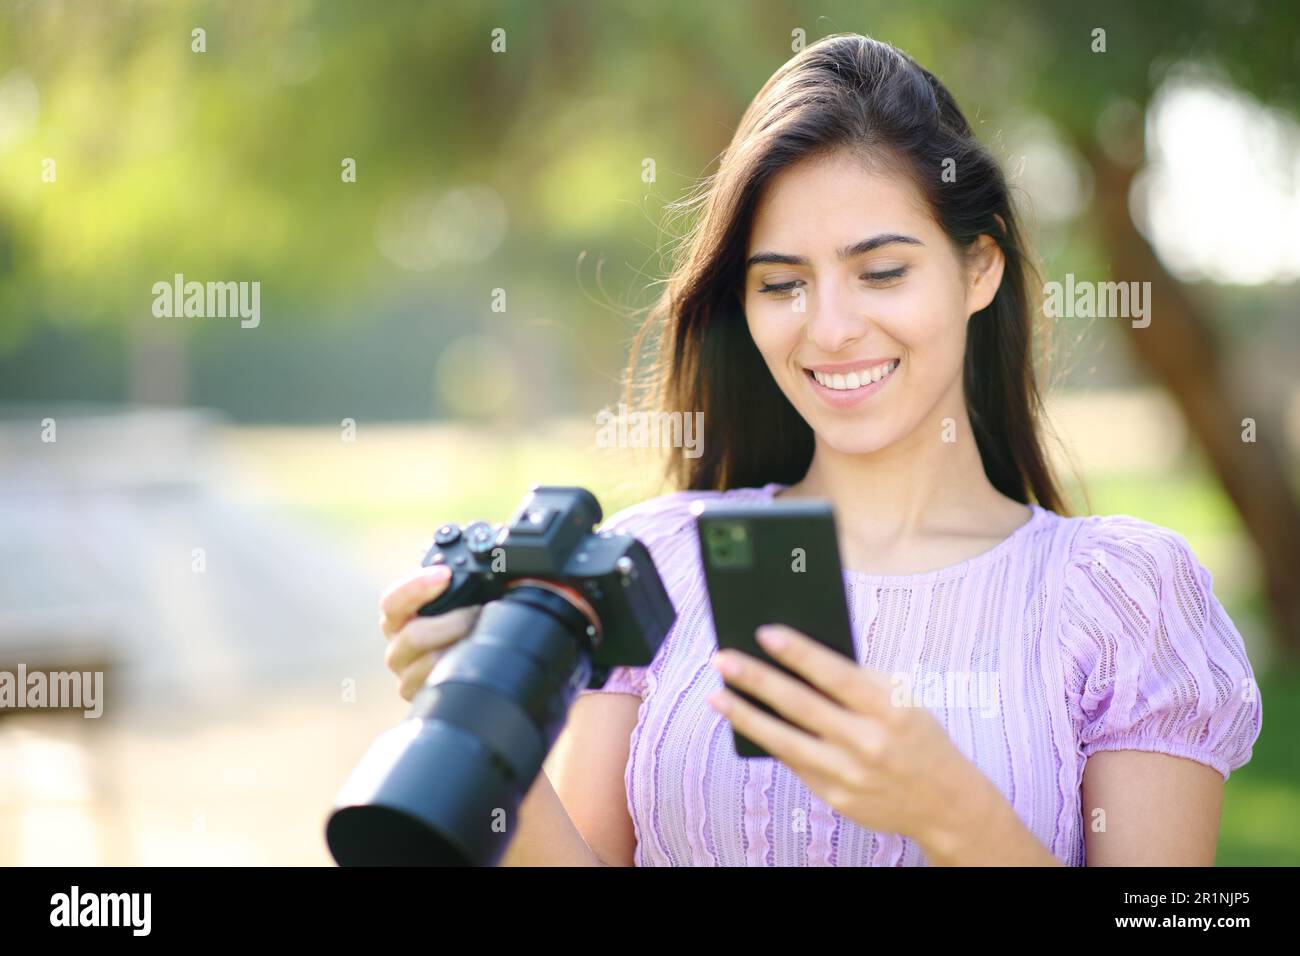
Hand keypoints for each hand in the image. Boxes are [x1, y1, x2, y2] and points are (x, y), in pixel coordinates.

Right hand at [379, 565, 481, 700]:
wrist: (476, 666)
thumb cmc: (466, 622)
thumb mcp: (459, 593)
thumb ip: (457, 574)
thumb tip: (475, 544)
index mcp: (399, 616)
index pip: (393, 601)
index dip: (416, 587)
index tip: (445, 575)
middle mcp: (397, 645)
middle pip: (413, 636)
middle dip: (453, 622)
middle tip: (479, 611)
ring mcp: (406, 673)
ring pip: (429, 662)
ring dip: (460, 646)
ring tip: (482, 636)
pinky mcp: (418, 697)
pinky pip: (437, 685)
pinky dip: (459, 669)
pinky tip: (474, 660)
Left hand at [706, 623, 983, 847]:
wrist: (944, 802)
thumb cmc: (915, 735)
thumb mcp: (900, 699)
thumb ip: (857, 680)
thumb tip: (800, 657)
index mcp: (889, 709)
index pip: (836, 674)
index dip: (798, 652)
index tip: (764, 632)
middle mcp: (868, 743)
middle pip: (801, 707)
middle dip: (756, 681)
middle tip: (723, 660)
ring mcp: (849, 774)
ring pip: (785, 741)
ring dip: (746, 715)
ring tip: (717, 695)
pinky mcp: (835, 797)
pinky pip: (793, 763)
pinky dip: (766, 740)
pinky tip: (744, 722)